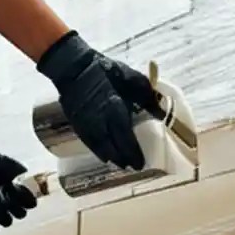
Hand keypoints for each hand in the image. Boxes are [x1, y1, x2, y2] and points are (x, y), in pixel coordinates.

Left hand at [0, 138, 36, 230]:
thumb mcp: (5, 162)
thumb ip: (15, 168)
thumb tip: (23, 172)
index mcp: (19, 191)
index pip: (30, 203)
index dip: (26, 199)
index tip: (17, 189)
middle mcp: (11, 202)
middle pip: (20, 214)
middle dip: (15, 208)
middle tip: (6, 199)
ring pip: (7, 222)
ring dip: (3, 216)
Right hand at [37, 31, 159, 170]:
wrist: (73, 67)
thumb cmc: (105, 70)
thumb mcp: (131, 78)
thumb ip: (147, 96)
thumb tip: (161, 114)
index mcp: (115, 109)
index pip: (126, 138)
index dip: (133, 153)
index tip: (141, 163)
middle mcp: (100, 121)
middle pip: (113, 147)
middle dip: (124, 159)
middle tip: (133, 167)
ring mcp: (87, 124)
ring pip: (101, 148)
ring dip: (112, 158)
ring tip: (121, 164)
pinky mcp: (77, 124)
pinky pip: (90, 143)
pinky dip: (98, 152)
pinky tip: (105, 157)